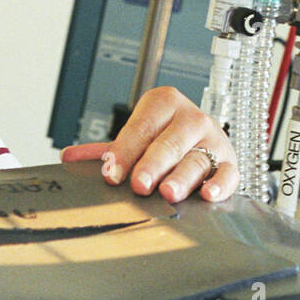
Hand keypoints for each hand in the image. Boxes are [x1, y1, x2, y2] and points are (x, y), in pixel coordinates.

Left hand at [61, 87, 236, 202]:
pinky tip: (207, 195)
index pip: (141, 127)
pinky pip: (228, 174)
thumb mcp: (135, 138)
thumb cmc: (164, 137)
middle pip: (170, 142)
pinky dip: (219, 185)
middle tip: (138, 184)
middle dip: (153, 164)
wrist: (202, 138)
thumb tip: (69, 157)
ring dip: (182, 177)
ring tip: (168, 193)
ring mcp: (213, 140)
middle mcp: (191, 118)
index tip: (111, 172)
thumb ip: (107, 150)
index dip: (125, 150)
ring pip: (197, 159)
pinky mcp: (230, 163)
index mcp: (164, 104)